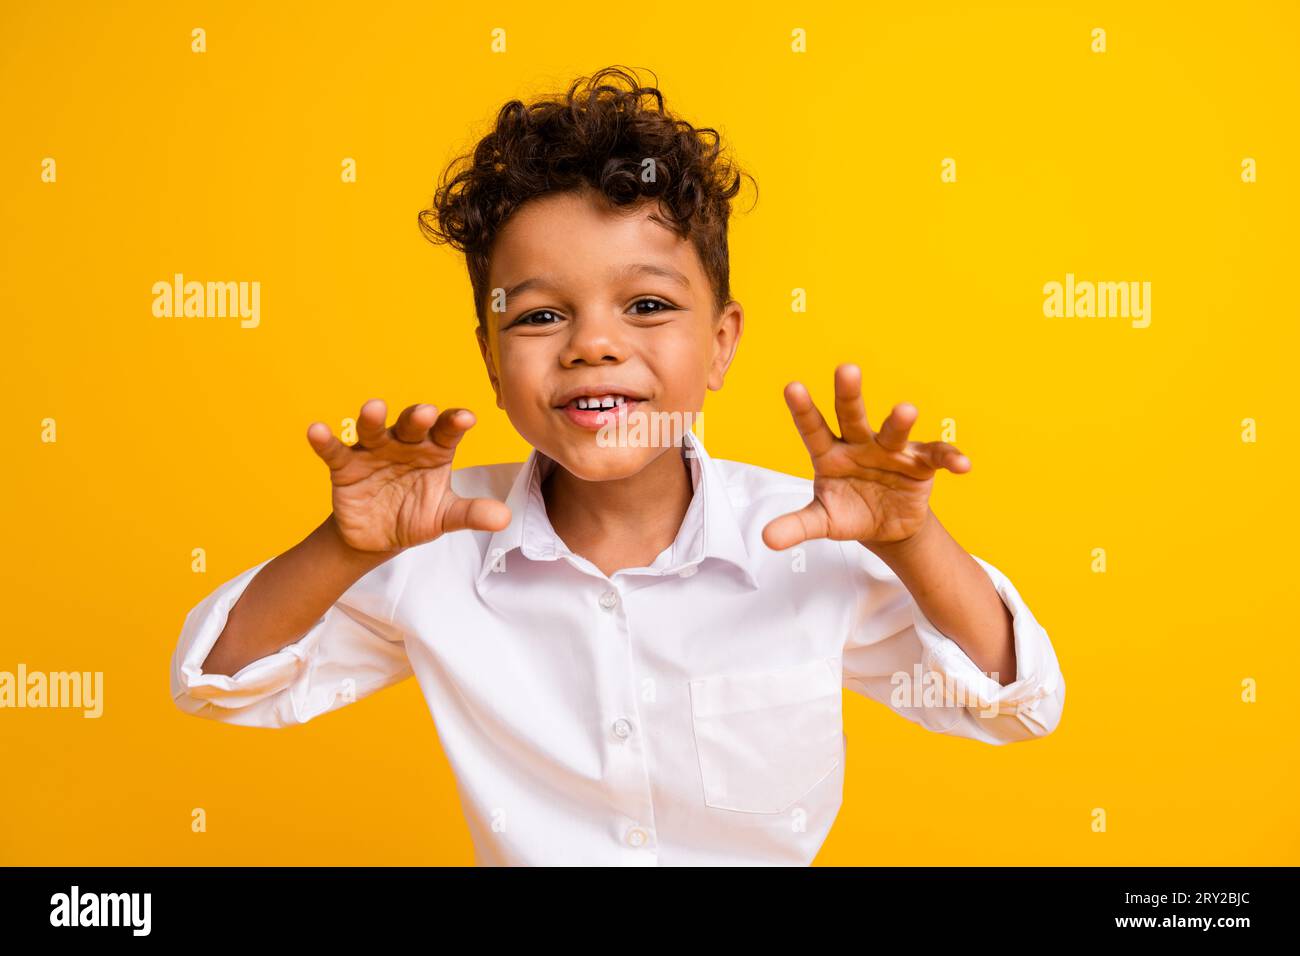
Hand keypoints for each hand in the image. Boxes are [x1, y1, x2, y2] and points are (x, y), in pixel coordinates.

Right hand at [307, 399, 510, 552]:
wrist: (377, 538)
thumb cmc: (416, 515)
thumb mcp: (445, 516)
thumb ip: (472, 513)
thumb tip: (504, 518)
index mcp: (435, 450)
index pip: (447, 432)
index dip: (455, 423)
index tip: (467, 419)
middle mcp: (405, 444)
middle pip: (411, 426)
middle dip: (416, 418)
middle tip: (424, 413)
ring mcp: (374, 452)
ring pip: (373, 431)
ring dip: (372, 419)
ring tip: (373, 408)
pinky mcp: (345, 466)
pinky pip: (335, 451)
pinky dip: (325, 440)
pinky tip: (317, 431)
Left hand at [762, 364, 969, 550]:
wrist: (884, 524)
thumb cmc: (848, 511)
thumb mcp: (822, 520)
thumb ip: (796, 526)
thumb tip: (766, 539)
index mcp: (829, 453)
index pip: (813, 429)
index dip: (802, 409)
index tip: (791, 387)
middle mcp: (859, 444)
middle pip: (852, 415)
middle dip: (849, 394)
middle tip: (846, 369)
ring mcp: (890, 451)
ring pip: (894, 431)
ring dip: (900, 421)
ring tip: (906, 410)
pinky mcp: (919, 463)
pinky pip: (936, 456)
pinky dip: (950, 458)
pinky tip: (962, 465)